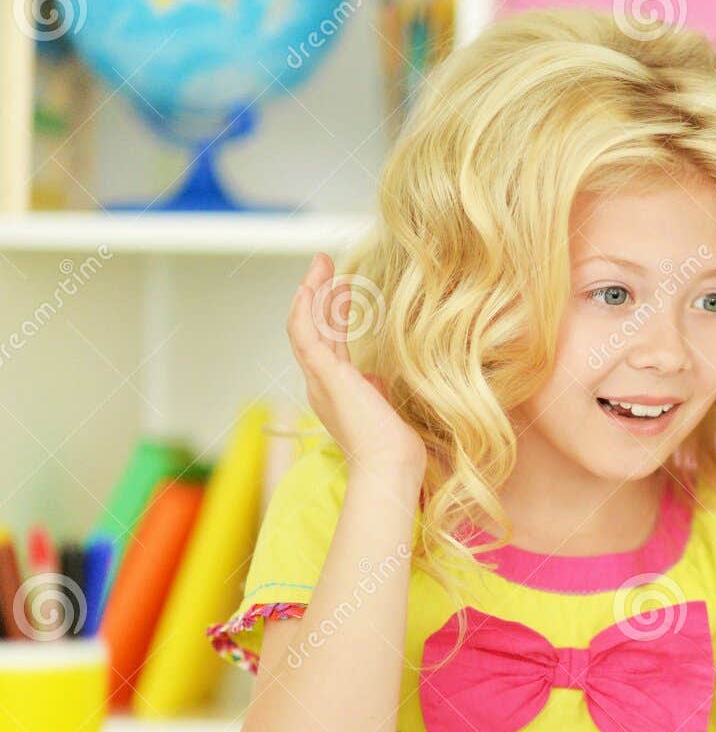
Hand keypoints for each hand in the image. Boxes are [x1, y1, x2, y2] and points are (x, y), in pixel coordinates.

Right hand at [288, 253, 423, 476]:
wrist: (391, 468)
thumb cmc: (394, 449)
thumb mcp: (384, 410)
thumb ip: (374, 390)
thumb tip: (375, 378)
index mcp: (336, 391)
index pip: (330, 343)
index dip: (333, 313)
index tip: (342, 288)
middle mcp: (322, 384)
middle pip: (314, 328)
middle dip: (319, 294)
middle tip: (325, 264)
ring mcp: (320, 380)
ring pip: (307, 326)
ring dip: (312, 292)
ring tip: (321, 263)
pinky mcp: (326, 377)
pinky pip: (305, 337)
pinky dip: (305, 311)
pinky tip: (310, 287)